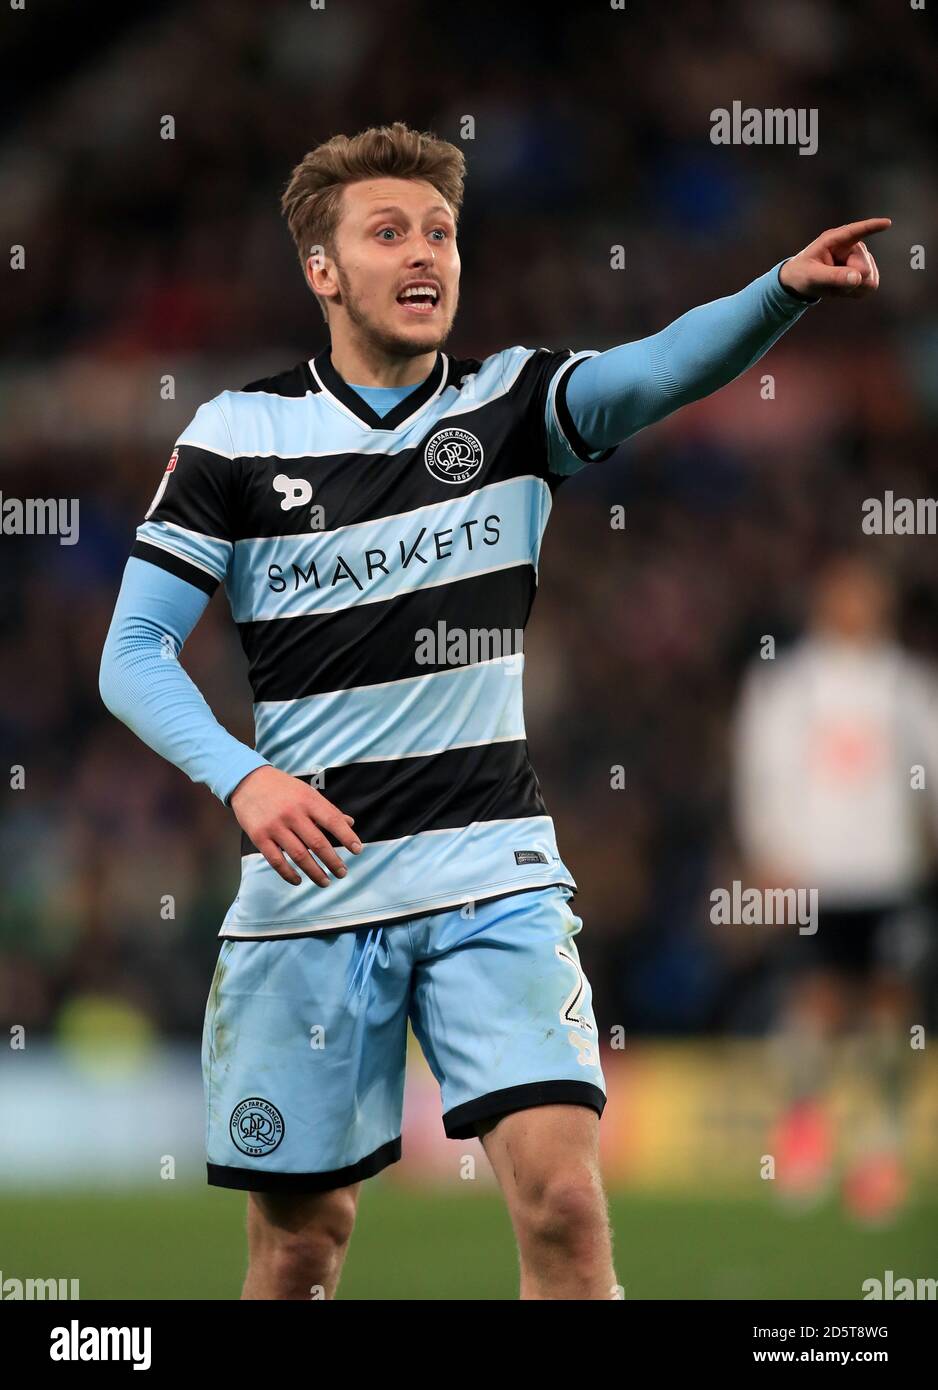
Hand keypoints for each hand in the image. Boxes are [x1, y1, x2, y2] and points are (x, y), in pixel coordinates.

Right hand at [229, 764, 361, 886]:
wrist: (248, 781)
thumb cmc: (283, 788)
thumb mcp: (307, 792)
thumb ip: (328, 809)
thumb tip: (350, 823)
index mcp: (308, 800)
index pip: (332, 820)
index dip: (347, 837)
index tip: (357, 850)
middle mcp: (292, 813)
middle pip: (317, 843)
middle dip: (333, 861)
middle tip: (343, 873)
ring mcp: (275, 826)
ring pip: (299, 855)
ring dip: (315, 872)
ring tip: (326, 881)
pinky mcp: (259, 837)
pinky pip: (276, 861)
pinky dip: (289, 874)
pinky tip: (299, 880)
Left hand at [779, 218, 890, 298]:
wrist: (802, 282)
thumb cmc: (803, 273)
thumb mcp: (812, 276)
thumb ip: (833, 276)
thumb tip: (858, 277)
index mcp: (836, 240)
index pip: (857, 231)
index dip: (872, 227)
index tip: (887, 223)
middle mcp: (853, 246)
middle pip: (864, 270)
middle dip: (848, 282)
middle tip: (829, 282)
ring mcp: (862, 258)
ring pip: (869, 280)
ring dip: (851, 288)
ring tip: (835, 284)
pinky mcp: (866, 271)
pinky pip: (870, 287)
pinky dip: (855, 292)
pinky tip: (842, 287)